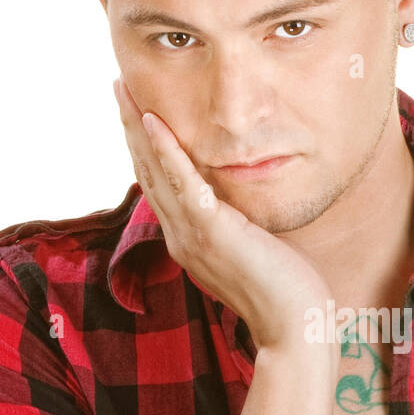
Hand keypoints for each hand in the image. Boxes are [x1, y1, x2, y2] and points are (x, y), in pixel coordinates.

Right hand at [113, 77, 334, 355]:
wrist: (296, 328)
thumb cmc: (285, 292)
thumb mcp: (253, 250)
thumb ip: (237, 227)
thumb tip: (240, 209)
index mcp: (188, 240)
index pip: (159, 184)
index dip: (144, 146)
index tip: (136, 112)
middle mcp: (181, 236)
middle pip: (147, 171)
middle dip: (131, 127)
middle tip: (118, 86)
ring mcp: (192, 235)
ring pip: (155, 170)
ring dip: (137, 126)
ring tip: (124, 89)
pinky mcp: (212, 232)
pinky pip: (182, 182)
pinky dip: (165, 150)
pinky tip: (152, 120)